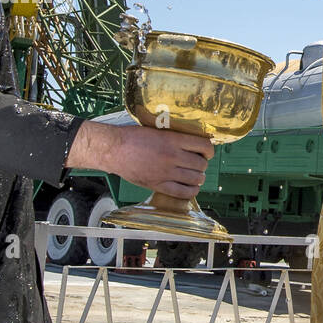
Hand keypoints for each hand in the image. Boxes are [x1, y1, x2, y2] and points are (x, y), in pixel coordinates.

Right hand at [68, 120, 213, 197]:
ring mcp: (166, 172)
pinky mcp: (158, 185)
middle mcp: (173, 156)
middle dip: (202, 164)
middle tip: (197, 163)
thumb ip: (175, 138)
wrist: (113, 149)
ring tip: (194, 175)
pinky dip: (191, 191)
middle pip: (201, 164)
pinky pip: (183, 192)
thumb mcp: (157, 130)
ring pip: (196, 179)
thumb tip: (192, 144)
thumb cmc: (132, 137)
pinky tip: (190, 187)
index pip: (204, 146)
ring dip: (198, 177)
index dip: (209, 150)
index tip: (206, 152)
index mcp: (173, 140)